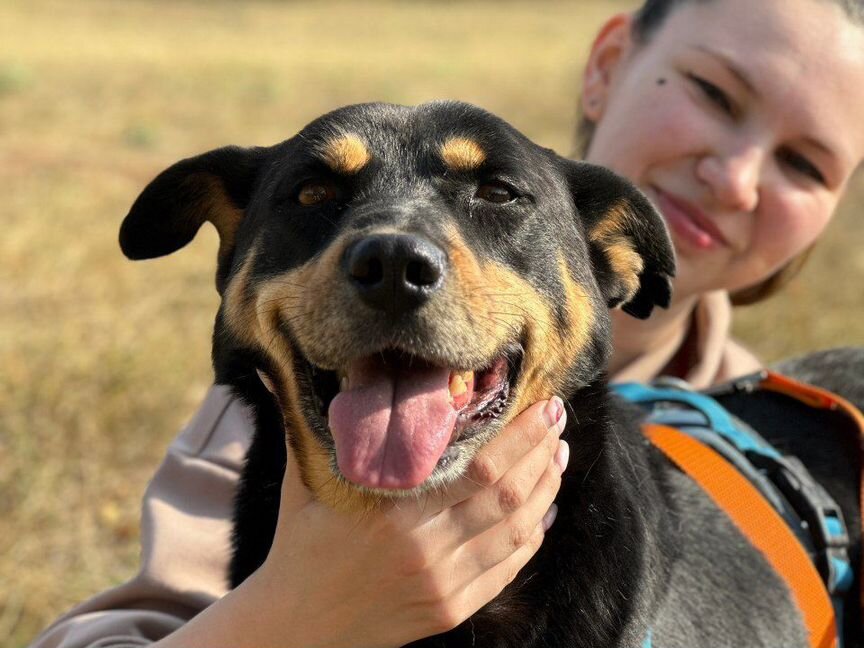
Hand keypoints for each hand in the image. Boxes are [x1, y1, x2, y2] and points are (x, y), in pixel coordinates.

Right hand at [155, 398, 568, 647]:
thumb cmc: (300, 543)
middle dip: (542, 452)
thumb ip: (310, 422)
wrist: (298, 625)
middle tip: (558, 420)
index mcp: (395, 513)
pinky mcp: (452, 609)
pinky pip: (507, 569)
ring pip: (518, 532)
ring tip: (558, 456)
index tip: (543, 405)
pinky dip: (532, 536)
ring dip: (546, 490)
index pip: (482, 468)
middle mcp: (428, 550)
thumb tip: (298, 364)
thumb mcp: (303, 480)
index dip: (522, 435)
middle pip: (510, 496)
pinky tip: (543, 510)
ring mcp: (444, 585)